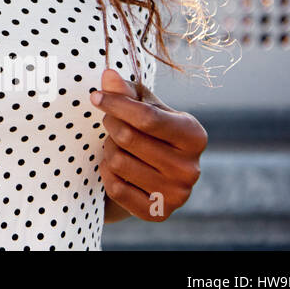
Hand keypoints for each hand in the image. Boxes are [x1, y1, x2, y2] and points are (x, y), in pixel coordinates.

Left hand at [91, 68, 207, 220]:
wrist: (156, 174)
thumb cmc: (150, 131)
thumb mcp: (143, 106)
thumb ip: (126, 91)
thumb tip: (108, 74)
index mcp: (194, 135)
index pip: (147, 118)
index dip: (115, 104)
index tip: (95, 96)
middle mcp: (191, 168)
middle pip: (128, 138)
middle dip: (111, 125)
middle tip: (110, 123)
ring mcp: (177, 194)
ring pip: (118, 162)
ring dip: (108, 150)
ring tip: (117, 146)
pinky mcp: (158, 214)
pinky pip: (116, 188)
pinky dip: (108, 174)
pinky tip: (117, 169)